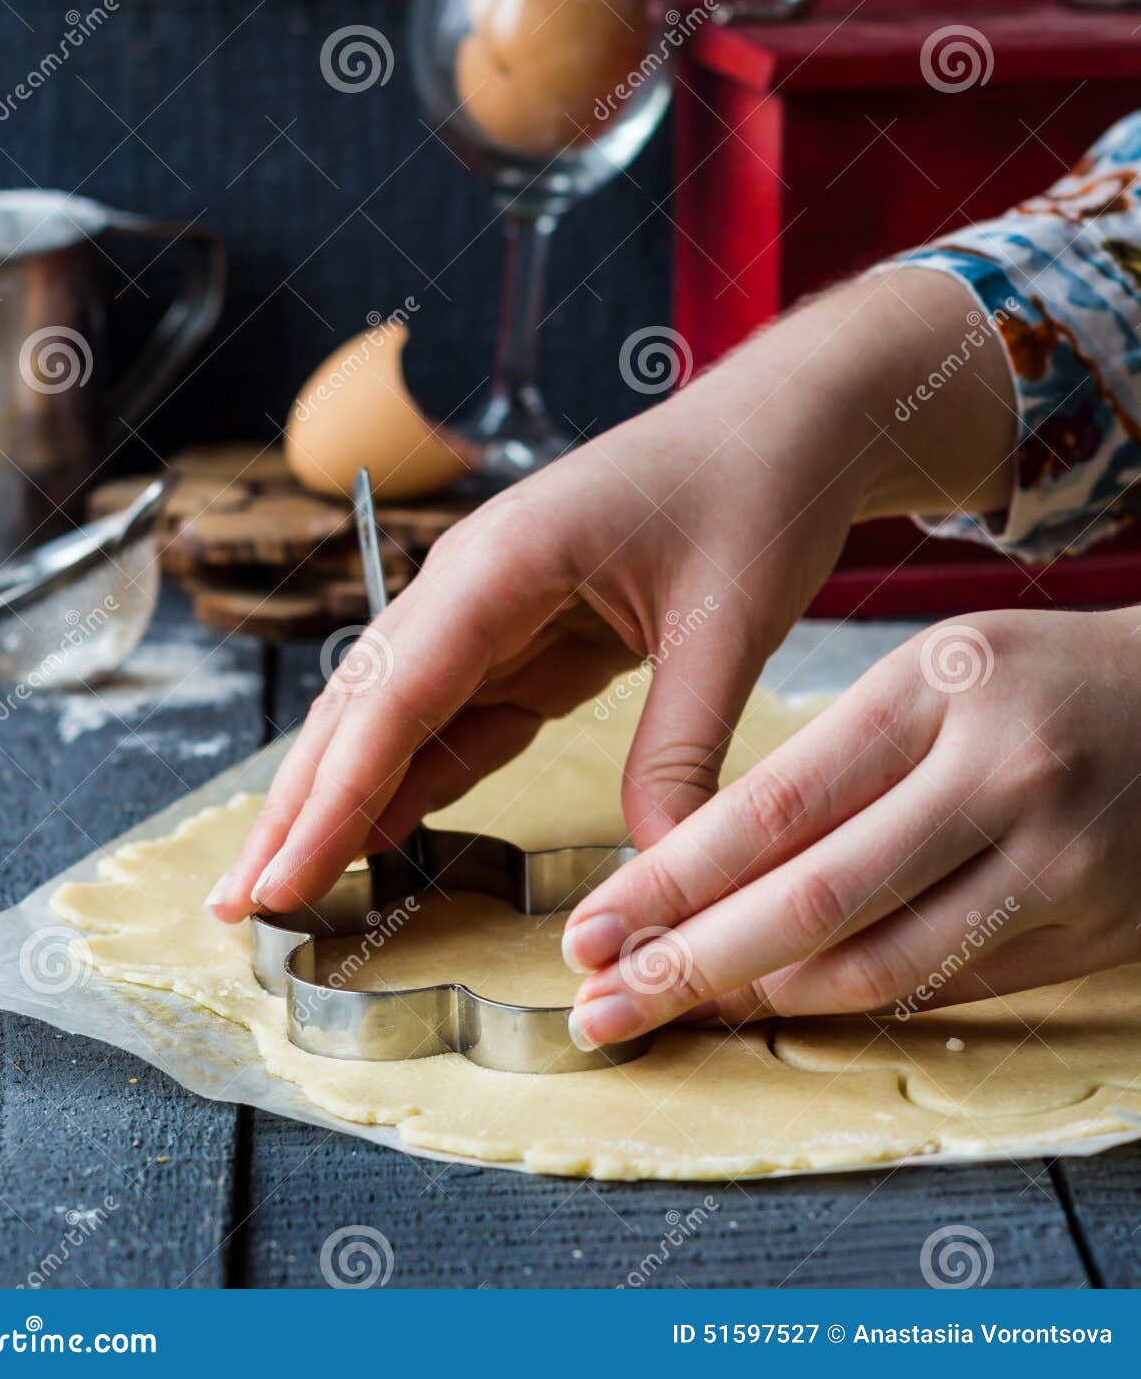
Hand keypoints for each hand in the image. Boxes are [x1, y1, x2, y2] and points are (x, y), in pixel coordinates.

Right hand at [206, 265, 1013, 921]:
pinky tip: (381, 832)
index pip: (395, 696)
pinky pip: (462, 716)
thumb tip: (660, 876)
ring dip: (347, 798)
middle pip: (366, 707)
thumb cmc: (758, 491)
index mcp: (503, 561)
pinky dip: (420, 777)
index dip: (332, 797)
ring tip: (290, 882)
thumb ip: (682, 750)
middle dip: (300, 805)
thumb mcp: (728, 625)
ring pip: (400, 717)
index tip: (281, 879)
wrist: (792, 422)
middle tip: (242, 901)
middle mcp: (476, 582)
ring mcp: (497, 607)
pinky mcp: (532, 632)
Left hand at [564, 606, 1140, 1045]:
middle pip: (813, 901)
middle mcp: (998, 776)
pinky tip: (787, 1005)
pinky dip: (854, 1004)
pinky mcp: (1090, 931)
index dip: (669, 882)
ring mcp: (1055, 862)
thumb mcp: (930, 671)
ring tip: (679, 1011)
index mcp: (937, 689)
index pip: (774, 806)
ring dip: (764, 1001)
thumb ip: (832, 762)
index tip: (592, 928)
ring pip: (878, 966)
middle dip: (690, 966)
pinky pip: (945, 987)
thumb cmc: (1037, 679)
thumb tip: (701, 869)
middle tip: (605, 1008)